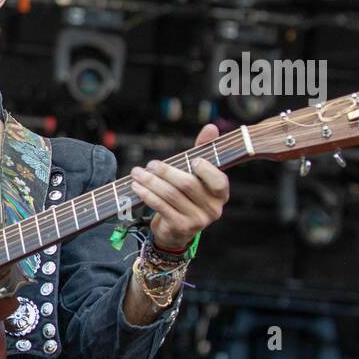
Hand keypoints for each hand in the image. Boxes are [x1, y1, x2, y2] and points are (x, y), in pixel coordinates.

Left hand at [128, 123, 229, 250]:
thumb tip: (211, 127)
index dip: (206, 170)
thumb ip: (203, 151)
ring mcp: (197, 220)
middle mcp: (213, 209)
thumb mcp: (196, 175)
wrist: (176, 231)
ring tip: (137, 173)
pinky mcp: (180, 227)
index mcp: (221, 194)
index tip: (191, 160)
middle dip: (166, 172)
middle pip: (188, 185)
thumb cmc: (187, 197)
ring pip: (171, 195)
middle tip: (150, 164)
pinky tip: (137, 187)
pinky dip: (147, 195)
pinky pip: (161, 207)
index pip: (219, 181)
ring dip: (151, 182)